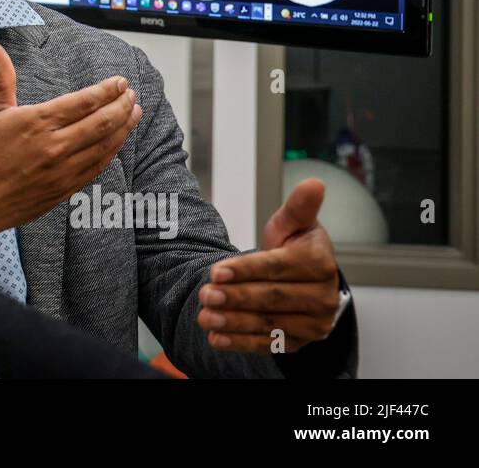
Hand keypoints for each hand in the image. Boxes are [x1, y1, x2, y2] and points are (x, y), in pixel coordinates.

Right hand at [0, 41, 142, 248]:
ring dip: (124, 127)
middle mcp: (54, 144)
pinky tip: (117, 143)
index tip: (120, 82)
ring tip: (134, 114)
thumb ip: (2, 78)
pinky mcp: (64, 189)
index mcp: (37, 121)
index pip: (84, 101)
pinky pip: (97, 167)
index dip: (107, 90)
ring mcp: (62, 169)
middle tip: (131, 95)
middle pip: (102, 121)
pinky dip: (111, 152)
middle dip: (122, 105)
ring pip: (105, 145)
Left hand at [197, 178, 341, 354]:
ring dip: (234, 322)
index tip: (215, 272)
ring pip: (269, 323)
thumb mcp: (293, 224)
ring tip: (205, 317)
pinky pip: (269, 344)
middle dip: (235, 297)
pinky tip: (217, 339)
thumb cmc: (294, 246)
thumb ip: (298, 207)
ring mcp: (314, 322)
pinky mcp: (301, 341)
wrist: (305, 278)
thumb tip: (313, 183)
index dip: (245, 270)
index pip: (277, 267)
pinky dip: (241, 342)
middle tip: (204, 295)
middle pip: (271, 297)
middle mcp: (323, 296)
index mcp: (320, 262)